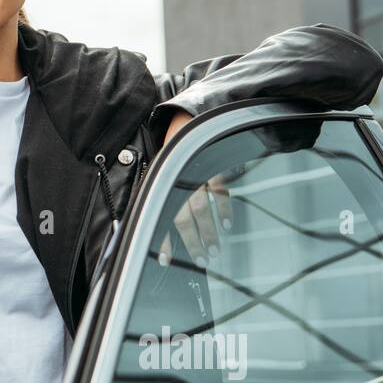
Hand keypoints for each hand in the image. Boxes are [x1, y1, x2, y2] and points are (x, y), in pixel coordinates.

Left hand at [158, 110, 232, 267]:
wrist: (183, 121)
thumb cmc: (170, 154)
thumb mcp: (158, 175)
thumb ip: (159, 199)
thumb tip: (154, 229)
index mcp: (160, 186)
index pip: (159, 218)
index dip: (162, 242)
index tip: (164, 261)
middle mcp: (176, 182)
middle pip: (183, 218)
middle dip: (192, 242)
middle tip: (202, 260)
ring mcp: (195, 174)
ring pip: (201, 208)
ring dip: (209, 231)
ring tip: (215, 250)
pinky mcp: (211, 166)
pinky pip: (219, 190)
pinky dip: (223, 207)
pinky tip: (227, 224)